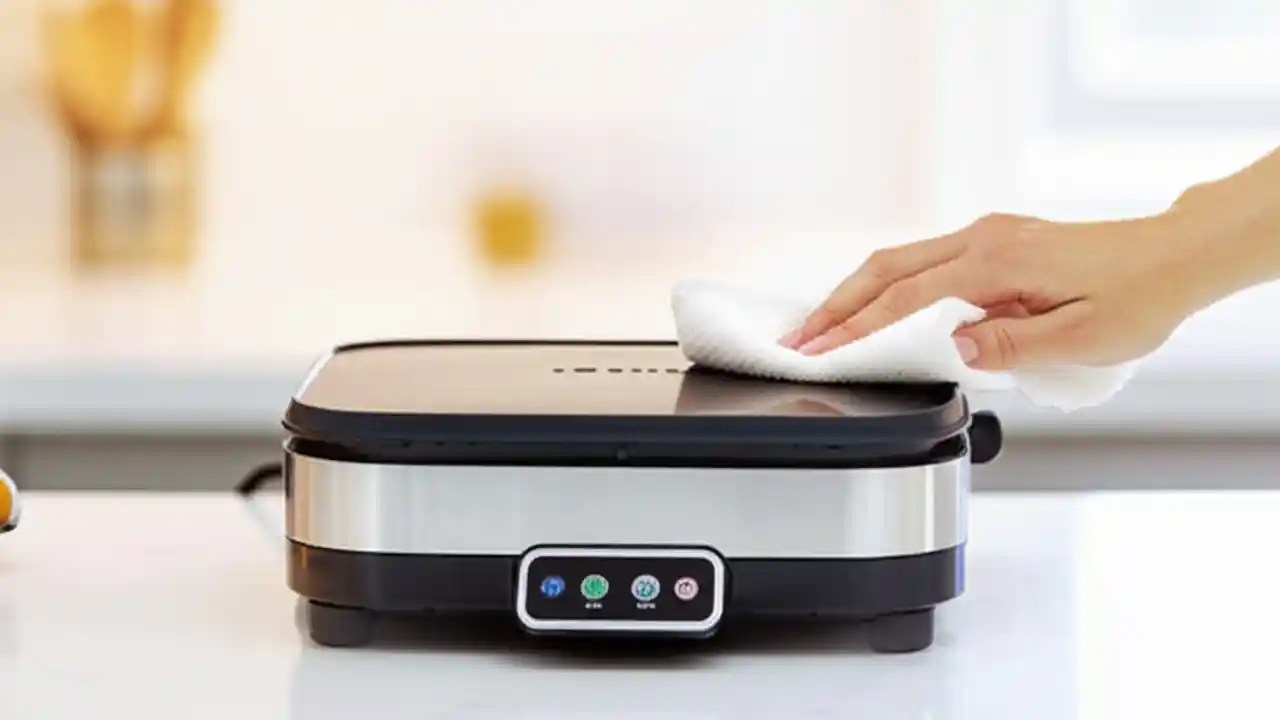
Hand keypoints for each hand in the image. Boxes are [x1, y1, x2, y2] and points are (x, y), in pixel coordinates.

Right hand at [778, 212, 1215, 370]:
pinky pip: (923, 262)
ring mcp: (986, 236)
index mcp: (997, 261)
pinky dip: (886, 286)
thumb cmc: (1138, 296)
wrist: (1174, 256)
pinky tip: (874, 308)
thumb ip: (1011, 343)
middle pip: (885, 266)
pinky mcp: (994, 243)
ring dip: (856, 293)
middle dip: (835, 304)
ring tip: (822, 326)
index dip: (854, 327)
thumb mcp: (1081, 337)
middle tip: (798, 338)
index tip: (817, 349)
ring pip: (899, 260)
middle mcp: (983, 239)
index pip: (904, 297)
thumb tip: (954, 345)